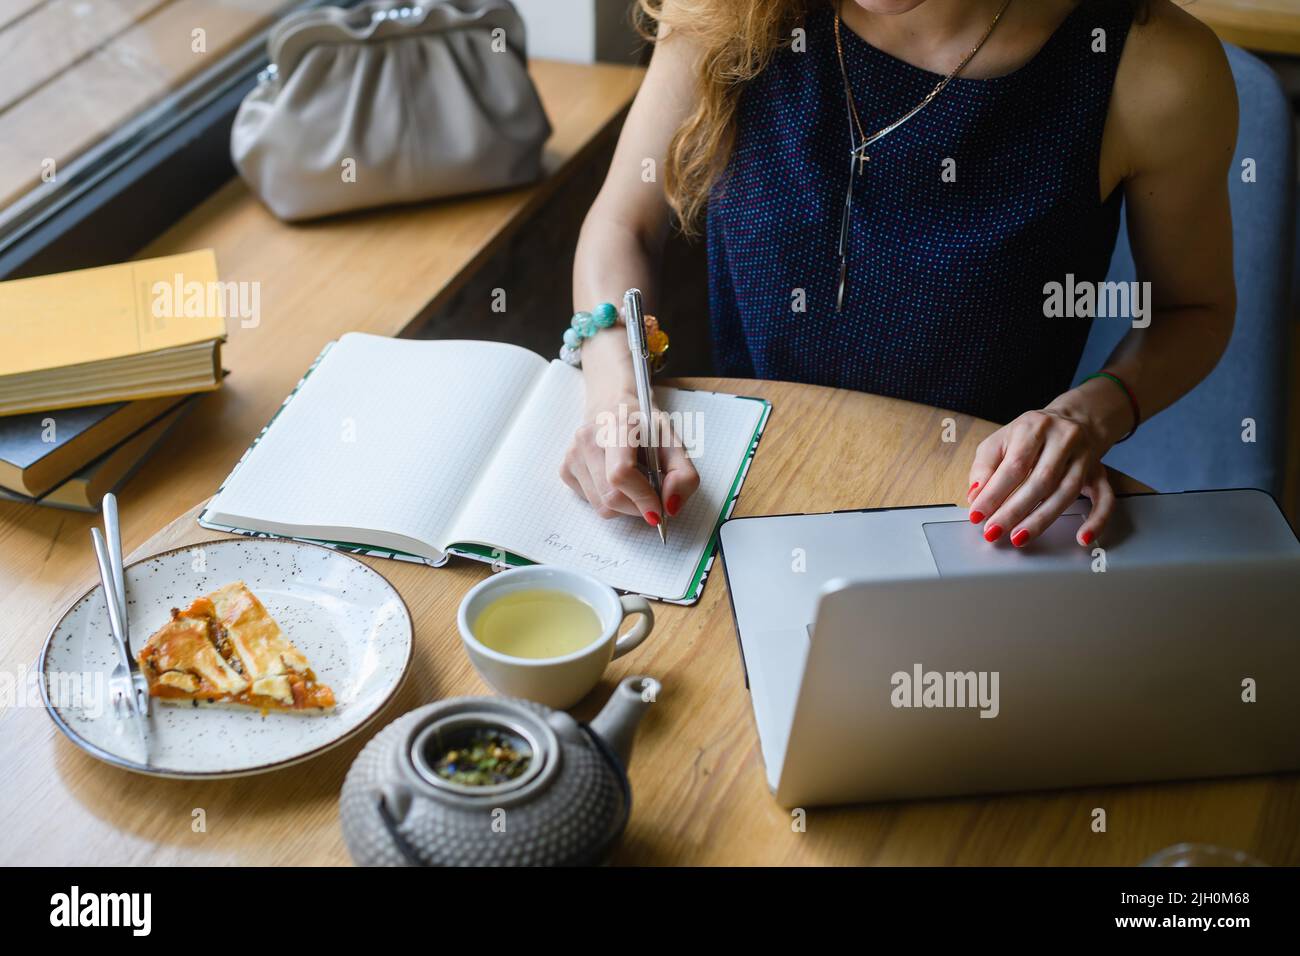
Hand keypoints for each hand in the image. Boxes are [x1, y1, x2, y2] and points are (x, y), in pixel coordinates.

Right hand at [560, 388, 699, 525]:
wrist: (614, 407)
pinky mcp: (565, 469)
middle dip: (636, 507)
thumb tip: (670, 507)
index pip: (621, 474)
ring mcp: (573, 454)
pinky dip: (608, 500)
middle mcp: (588, 437)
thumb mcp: (674, 442)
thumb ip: (683, 475)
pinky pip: (591, 503)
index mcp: (617, 424)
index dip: (642, 499)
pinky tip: (614, 480)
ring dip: (624, 506)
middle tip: (651, 498)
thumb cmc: (644, 427)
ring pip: (600, 506)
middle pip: (611, 497)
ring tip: (633, 483)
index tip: (658, 511)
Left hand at [966, 380, 1132, 547]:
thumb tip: (975, 496)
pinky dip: (1097, 520)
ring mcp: (1086, 457)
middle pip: (1041, 480)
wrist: (1074, 419)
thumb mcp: (1000, 440)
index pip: (1015, 465)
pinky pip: (1106, 499)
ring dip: (1042, 519)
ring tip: (1019, 537)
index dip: (994, 493)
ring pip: (1067, 492)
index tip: (978, 515)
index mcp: (1035, 427)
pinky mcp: (1100, 473)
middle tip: (994, 531)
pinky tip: (1083, 537)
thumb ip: (985, 466)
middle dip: (1014, 511)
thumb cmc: (1030, 435)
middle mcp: (1064, 439)